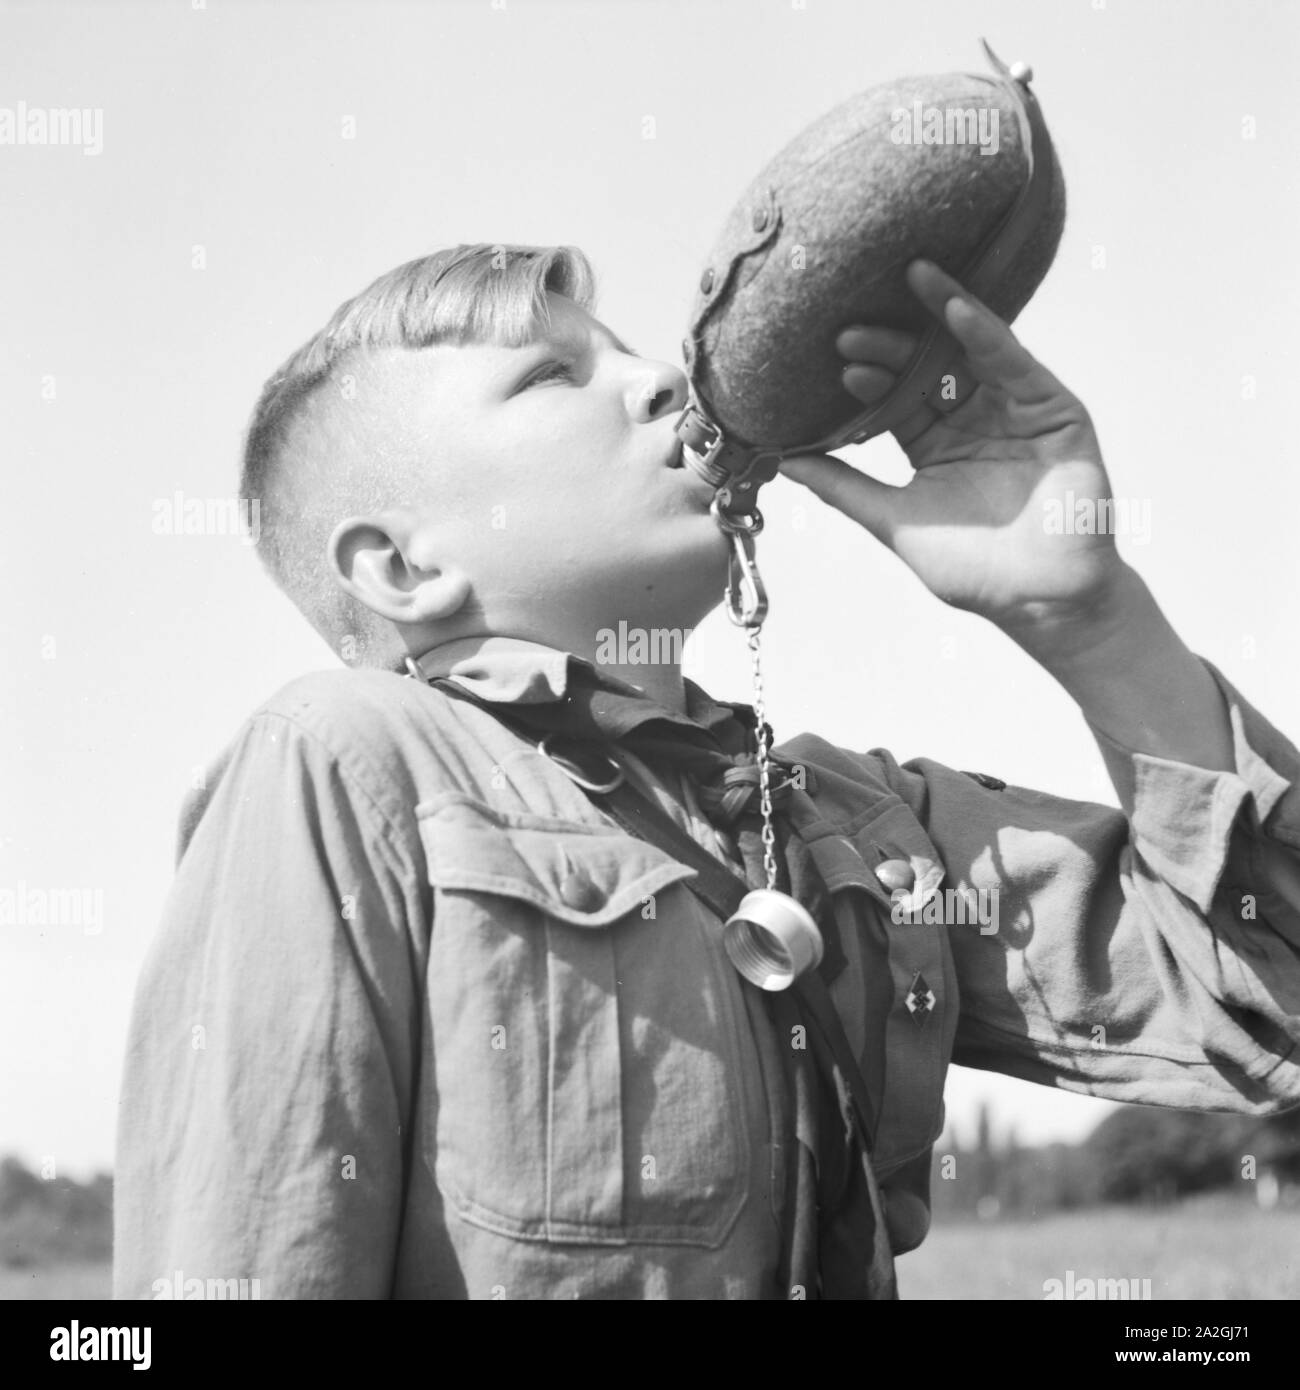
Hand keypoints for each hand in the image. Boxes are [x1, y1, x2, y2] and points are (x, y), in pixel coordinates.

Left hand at [779, 260, 1125, 635]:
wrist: (1043, 601)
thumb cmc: (973, 572)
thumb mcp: (894, 521)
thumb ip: (843, 488)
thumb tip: (781, 462)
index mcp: (934, 445)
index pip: (894, 398)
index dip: (867, 376)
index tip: (833, 359)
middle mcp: (973, 420)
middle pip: (926, 368)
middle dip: (890, 343)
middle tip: (848, 326)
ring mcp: (1013, 410)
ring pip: (970, 350)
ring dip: (938, 314)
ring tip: (906, 276)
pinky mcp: (1052, 408)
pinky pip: (1014, 361)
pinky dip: (985, 332)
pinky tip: (953, 307)